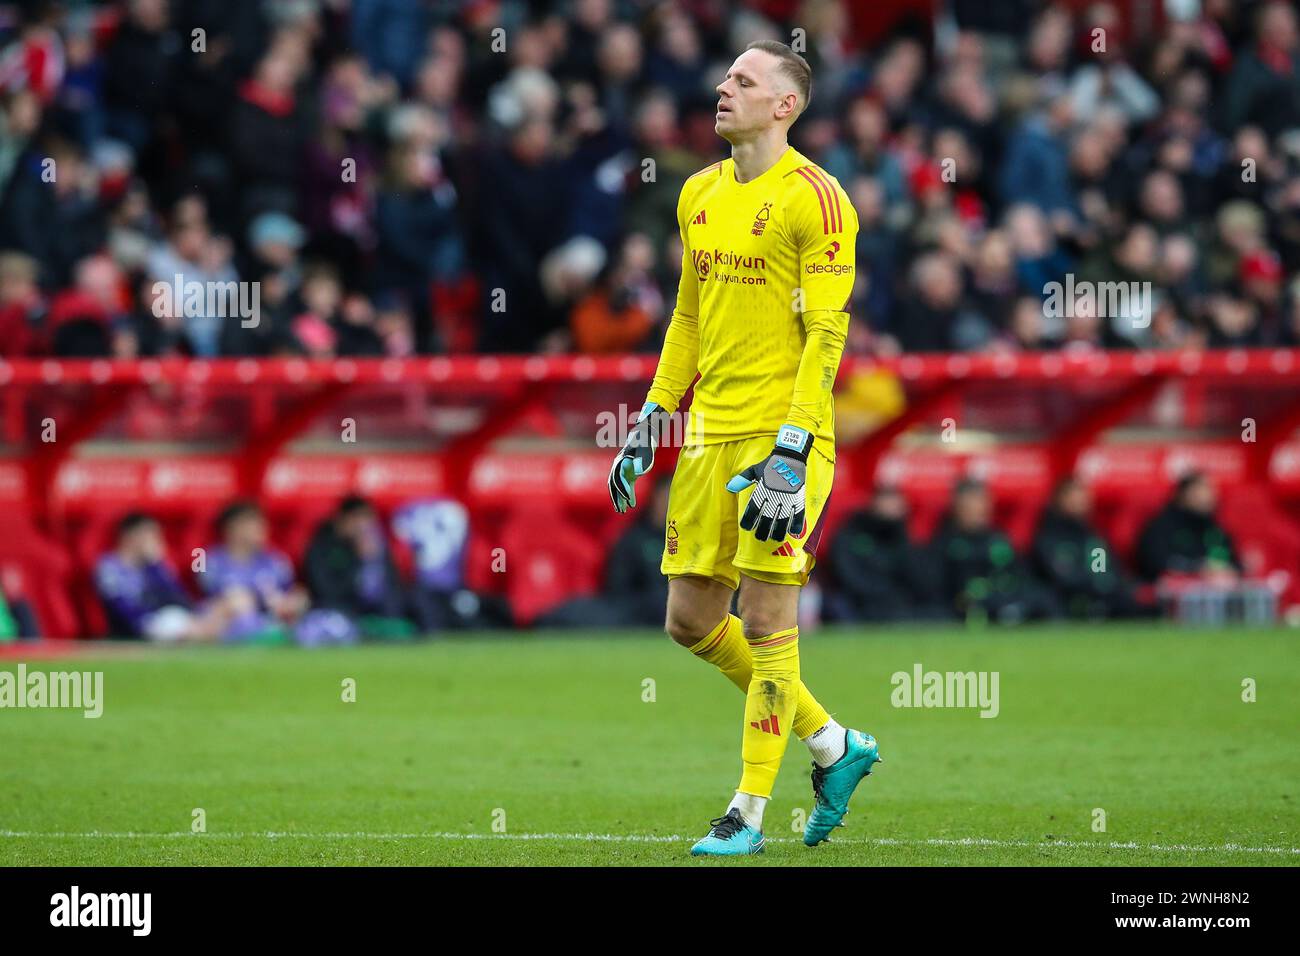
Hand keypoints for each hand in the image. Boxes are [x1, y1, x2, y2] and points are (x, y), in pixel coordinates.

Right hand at [609, 402, 664, 512]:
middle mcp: (619, 465)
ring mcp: (622, 469)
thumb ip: (643, 459)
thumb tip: (639, 472)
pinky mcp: (629, 473)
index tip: (628, 498)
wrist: (645, 434)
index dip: (622, 489)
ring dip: (618, 499)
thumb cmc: (646, 440)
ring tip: (622, 511)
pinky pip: (625, 486)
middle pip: (614, 484)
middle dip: (617, 497)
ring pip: (617, 487)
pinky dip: (627, 495)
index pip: (618, 477)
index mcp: (621, 460)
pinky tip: (631, 505)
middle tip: (621, 510)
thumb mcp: (646, 448)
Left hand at [726, 425, 811, 541]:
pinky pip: (797, 514)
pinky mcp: (798, 498)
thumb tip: (728, 487)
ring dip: (778, 531)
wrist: (790, 457)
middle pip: (767, 519)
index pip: (753, 510)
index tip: (746, 527)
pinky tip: (792, 532)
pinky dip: (795, 524)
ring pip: (782, 520)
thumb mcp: (754, 470)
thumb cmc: (770, 464)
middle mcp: (774, 496)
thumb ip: (742, 480)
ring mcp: (787, 498)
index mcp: (762, 490)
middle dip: (763, 530)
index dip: (749, 520)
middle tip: (760, 537)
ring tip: (774, 538)